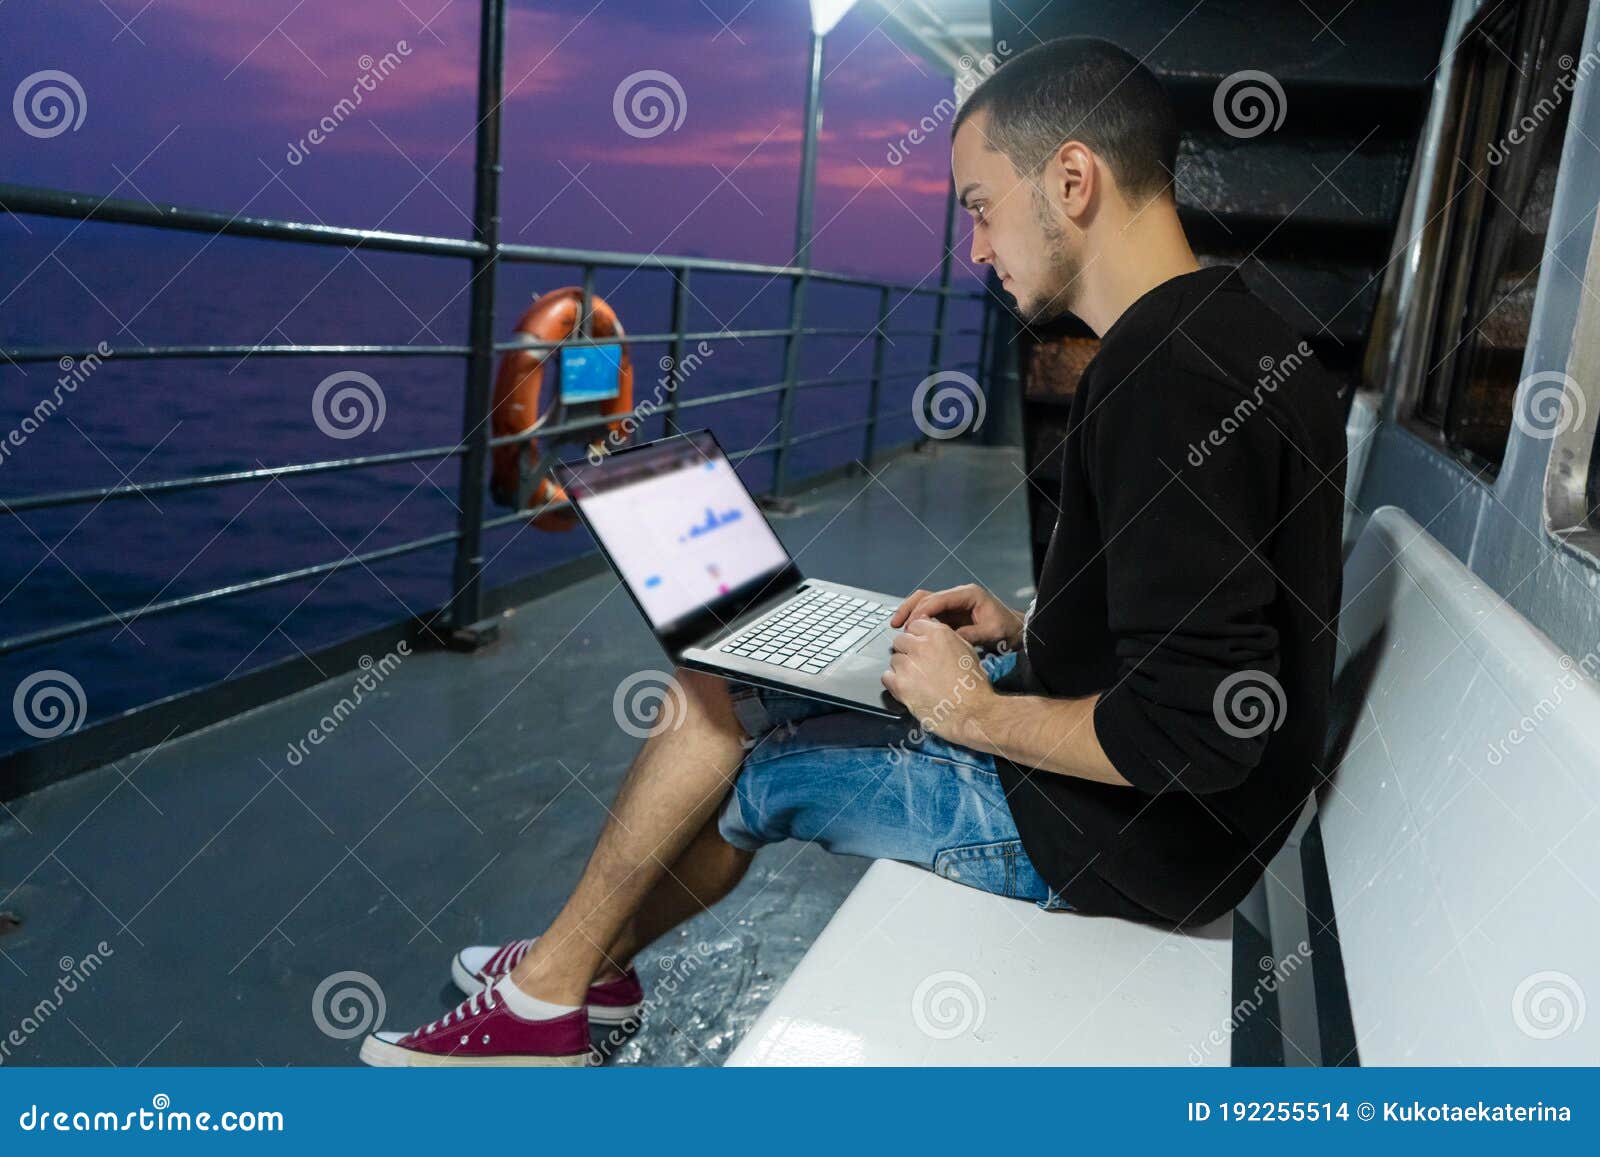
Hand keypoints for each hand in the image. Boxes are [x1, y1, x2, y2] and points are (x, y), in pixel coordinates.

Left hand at [881, 618, 995, 739]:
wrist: (972, 711)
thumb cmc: (973, 685)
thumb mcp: (966, 651)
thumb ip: (945, 639)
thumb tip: (932, 636)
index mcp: (938, 634)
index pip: (915, 625)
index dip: (917, 637)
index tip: (919, 645)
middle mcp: (921, 646)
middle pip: (901, 640)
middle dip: (908, 651)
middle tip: (918, 664)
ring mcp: (908, 665)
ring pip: (894, 659)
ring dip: (902, 668)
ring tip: (917, 679)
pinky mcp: (900, 685)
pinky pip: (886, 676)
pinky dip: (894, 682)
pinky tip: (907, 687)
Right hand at [889, 583, 1023, 649]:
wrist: (1017, 631)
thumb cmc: (1007, 629)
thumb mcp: (992, 632)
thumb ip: (971, 635)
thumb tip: (948, 639)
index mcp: (968, 594)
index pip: (938, 599)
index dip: (922, 611)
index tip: (911, 625)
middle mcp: (958, 596)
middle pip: (926, 596)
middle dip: (909, 609)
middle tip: (896, 624)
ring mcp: (953, 604)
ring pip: (925, 603)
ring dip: (910, 613)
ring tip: (896, 626)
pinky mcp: (951, 614)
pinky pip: (929, 614)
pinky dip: (917, 620)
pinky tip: (908, 630)